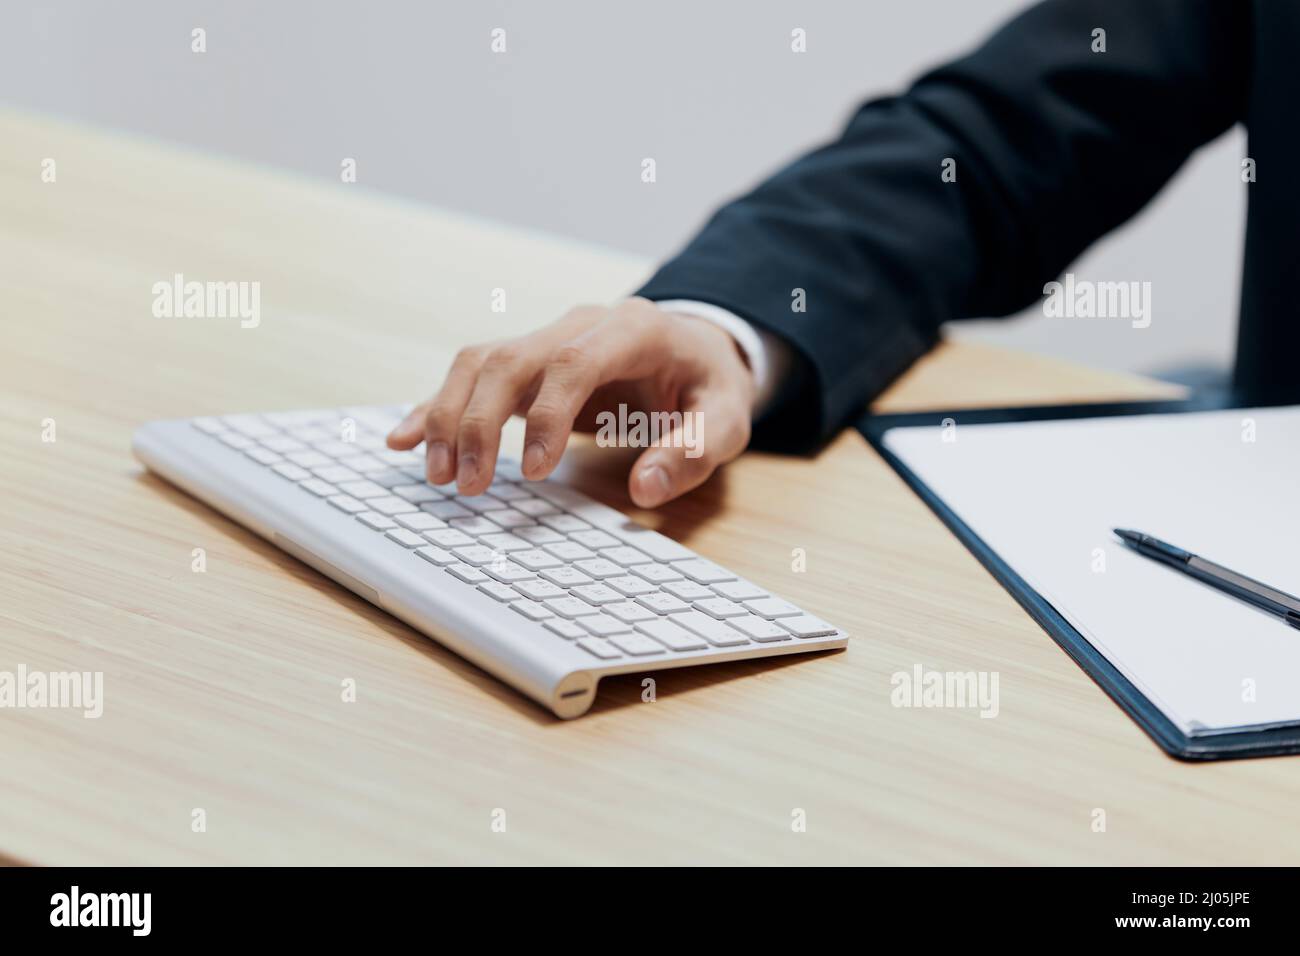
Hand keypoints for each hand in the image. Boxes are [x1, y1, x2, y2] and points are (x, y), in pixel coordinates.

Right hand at [387, 297, 755, 506]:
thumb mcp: (725, 419)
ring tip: (439, 475)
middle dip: (481, 422)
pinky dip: (437, 407)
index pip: (575, 362)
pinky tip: (405, 438)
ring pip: (480, 363)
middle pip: (511, 359)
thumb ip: (693, 450)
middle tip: (469, 485)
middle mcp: (580, 324)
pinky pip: (472, 376)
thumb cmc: (708, 386)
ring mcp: (548, 338)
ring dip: (450, 417)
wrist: (697, 349)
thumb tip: (646, 488)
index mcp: (633, 329)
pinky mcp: (528, 363)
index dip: (549, 415)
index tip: (535, 471)